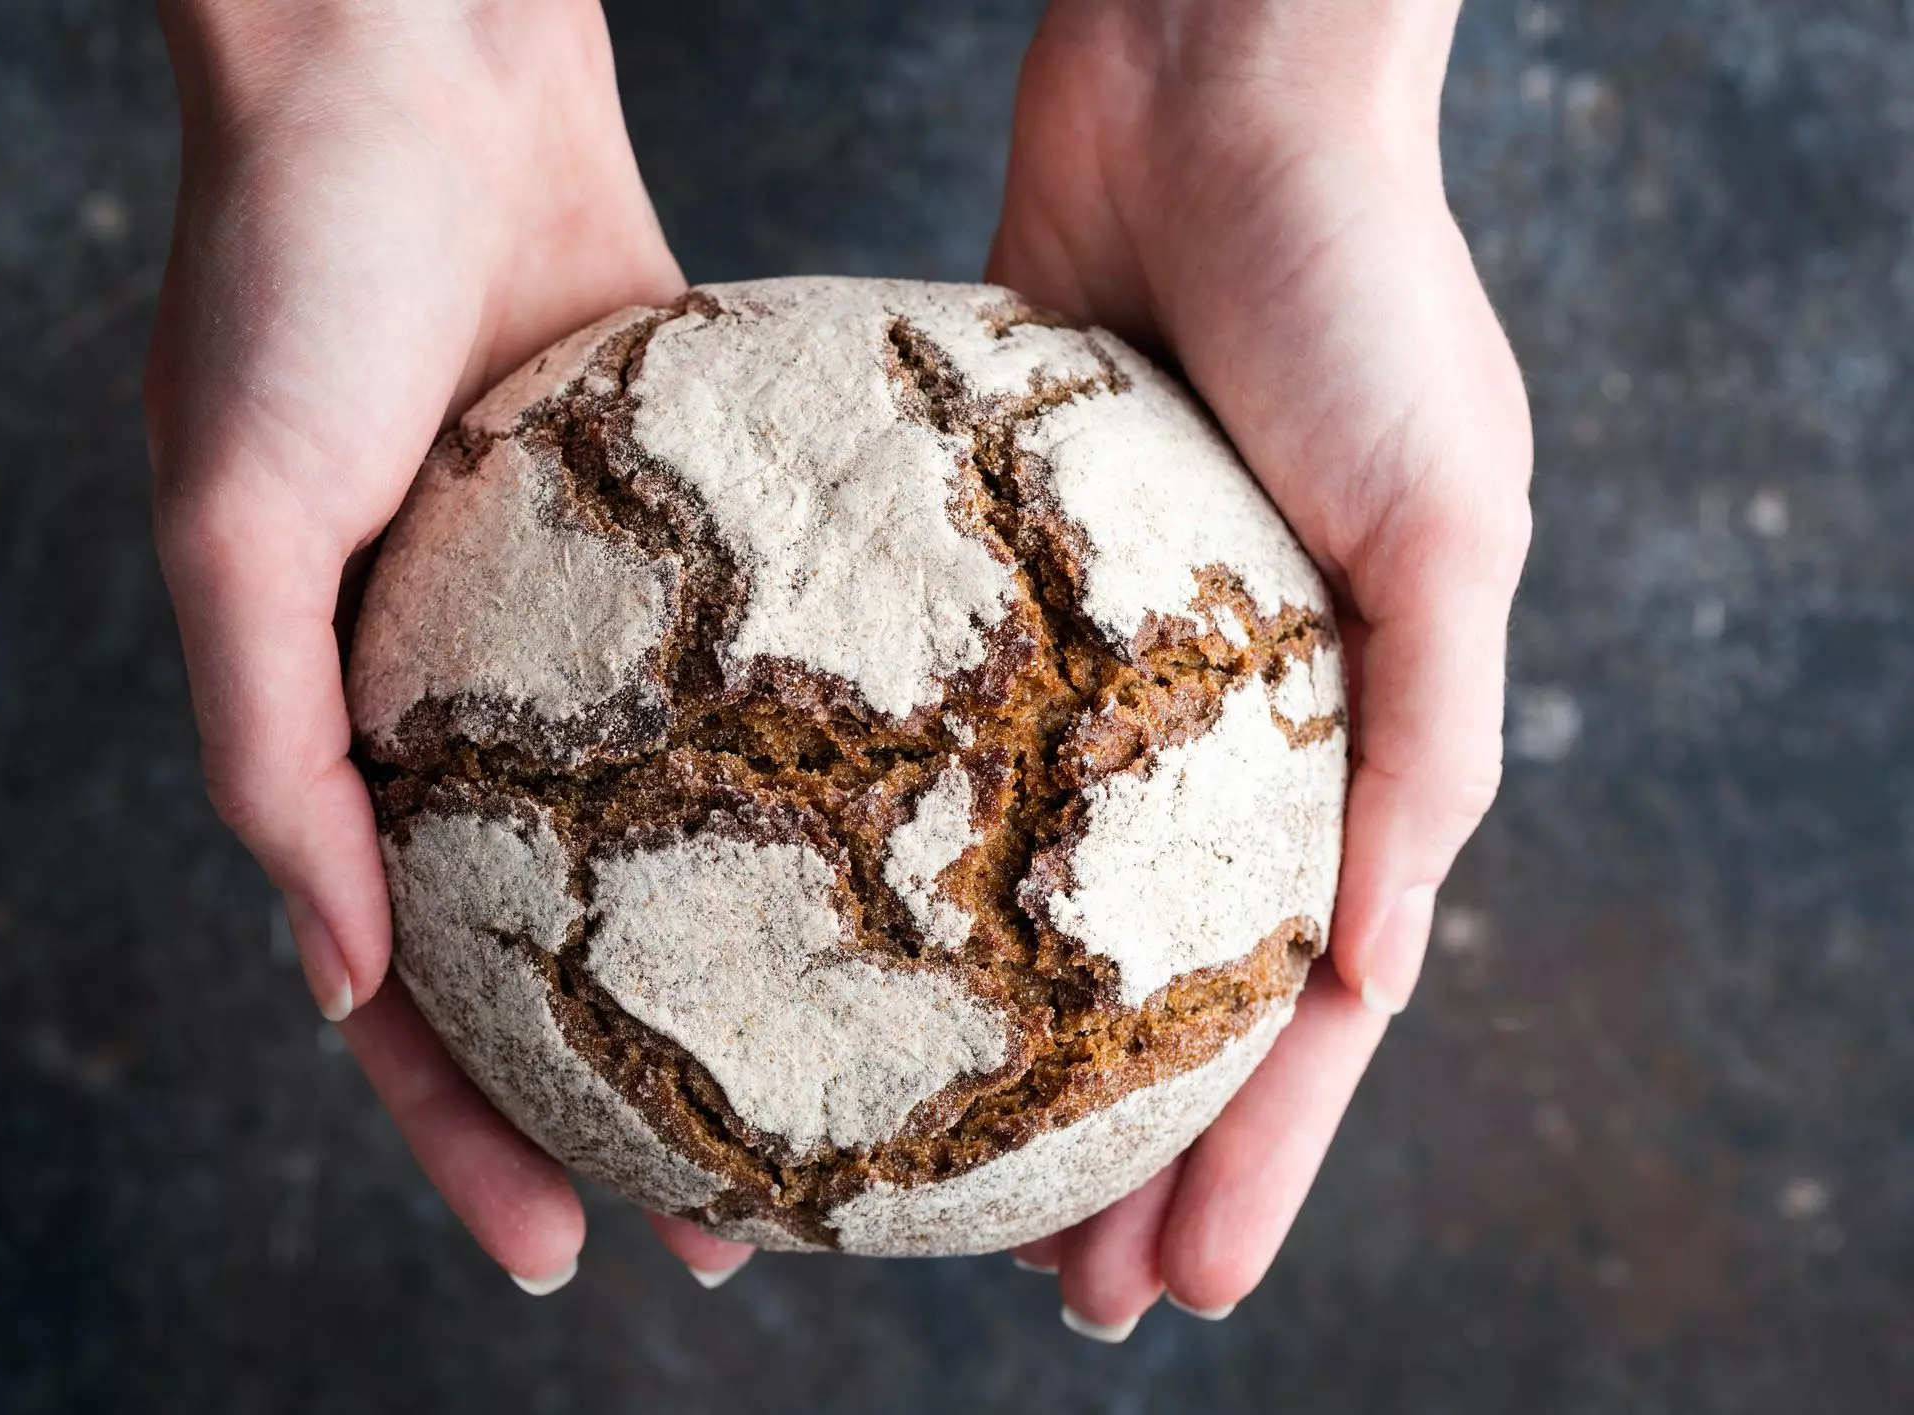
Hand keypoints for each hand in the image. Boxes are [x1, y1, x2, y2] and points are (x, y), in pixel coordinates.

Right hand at [145, 0, 752, 1290]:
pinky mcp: (675, 549)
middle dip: (614, 1112)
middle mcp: (454, 711)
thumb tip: (327, 969)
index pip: (395, 993)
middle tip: (726, 1228)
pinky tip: (882, 860)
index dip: (461, 1136)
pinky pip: (735, 702)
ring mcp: (566, 644)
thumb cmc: (294, 275)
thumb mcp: (232, 516)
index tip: (552, 1259)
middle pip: (536, 964)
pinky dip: (790, 791)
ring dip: (723, 986)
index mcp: (335, 730)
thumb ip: (263, 743)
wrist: (410, 74)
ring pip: (648, 861)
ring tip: (833, 1096)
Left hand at [988, 0, 1532, 1333]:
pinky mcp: (978, 583)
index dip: (1247, 1164)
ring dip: (987, 1052)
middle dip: (1111, 1159)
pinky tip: (815, 944)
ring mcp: (1093, 671)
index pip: (1296, 1014)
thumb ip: (1424, 738)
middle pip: (1154, 999)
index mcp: (1341, 740)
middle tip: (1043, 1299)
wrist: (1216, 89)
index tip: (1177, 1296)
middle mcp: (1213, 731)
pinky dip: (892, 863)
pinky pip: (929, 755)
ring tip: (901, 1178)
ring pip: (1029, 912)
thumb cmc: (1354, 287)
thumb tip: (1375, 974)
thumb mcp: (1442, 518)